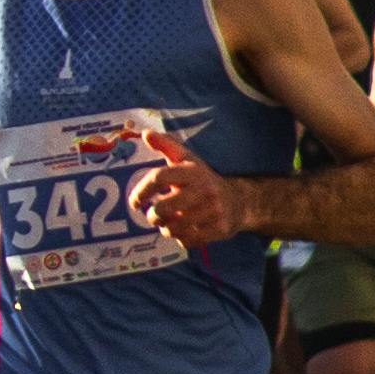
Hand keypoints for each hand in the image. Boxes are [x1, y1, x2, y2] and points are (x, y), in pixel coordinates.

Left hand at [127, 125, 250, 250]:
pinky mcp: (220, 229)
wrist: (240, 201)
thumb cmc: (202, 179)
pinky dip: (180, 238)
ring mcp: (214, 210)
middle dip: (153, 215)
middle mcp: (204, 189)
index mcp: (193, 170)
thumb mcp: (187, 159)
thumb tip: (145, 133)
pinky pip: (188, 240)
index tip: (134, 202)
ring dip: (166, 228)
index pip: (159, 177)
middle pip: (163, 208)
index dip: (142, 191)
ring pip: (174, 227)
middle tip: (153, 215)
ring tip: (168, 223)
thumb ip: (166, 146)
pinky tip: (183, 230)